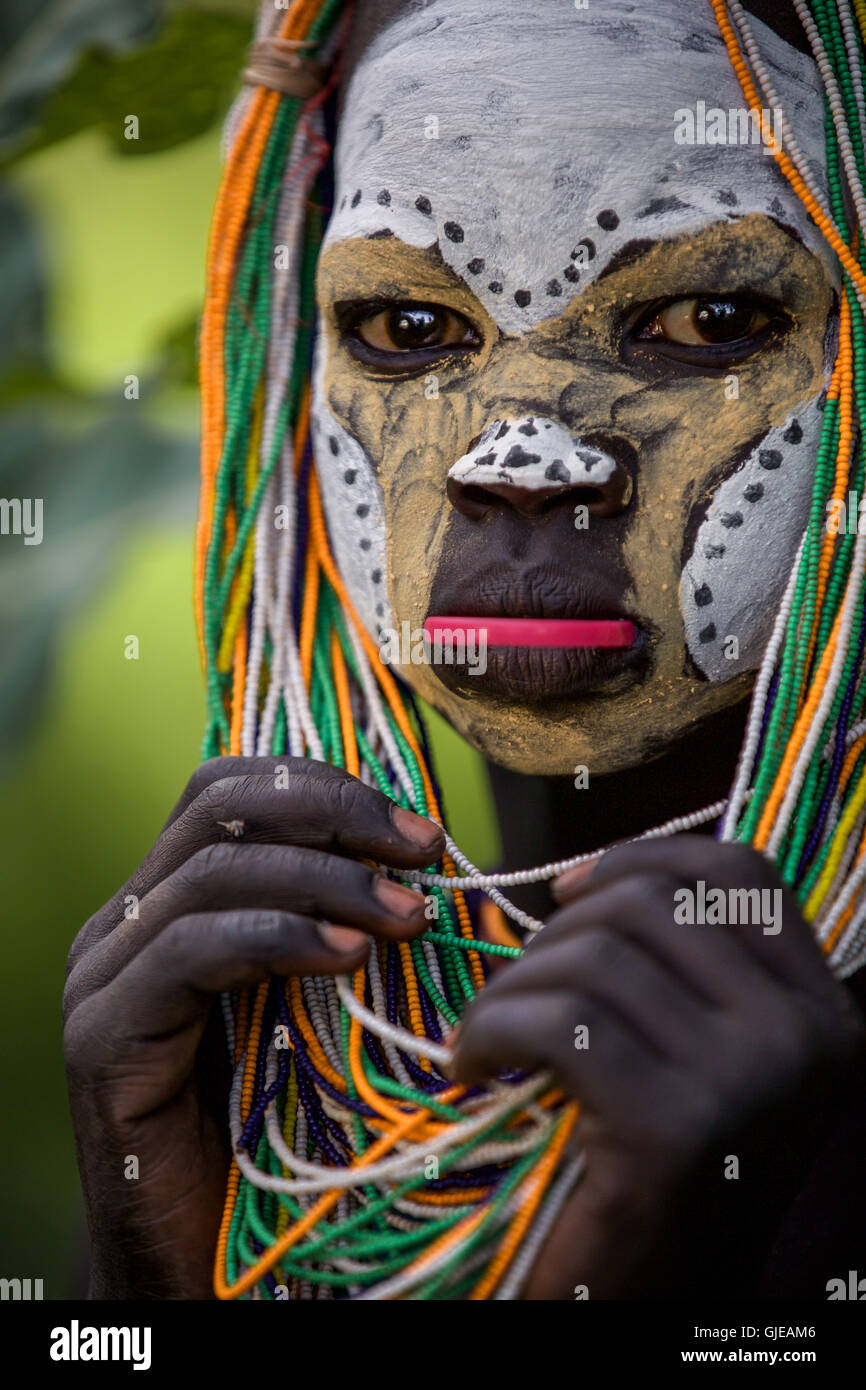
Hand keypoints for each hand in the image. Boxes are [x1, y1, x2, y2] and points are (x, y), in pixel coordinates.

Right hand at [63, 755, 442, 1298]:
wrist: (204, 1259)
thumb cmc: (276, 1126)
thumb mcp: (316, 1002)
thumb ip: (340, 924)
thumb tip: (429, 861)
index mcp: (172, 899)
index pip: (235, 789)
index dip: (330, 788)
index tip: (425, 833)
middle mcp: (128, 921)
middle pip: (221, 809)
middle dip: (336, 817)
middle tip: (425, 856)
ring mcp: (106, 974)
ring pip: (213, 873)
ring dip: (327, 880)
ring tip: (408, 917)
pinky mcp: (103, 1036)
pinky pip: (191, 951)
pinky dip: (279, 938)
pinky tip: (348, 957)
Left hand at [450, 836, 864, 1298]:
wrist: (644, 1306)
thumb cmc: (655, 1172)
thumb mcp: (703, 1056)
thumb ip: (683, 968)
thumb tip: (590, 877)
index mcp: (823, 1012)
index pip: (743, 872)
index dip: (643, 858)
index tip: (569, 891)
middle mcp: (806, 1039)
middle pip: (653, 904)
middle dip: (556, 933)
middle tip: (517, 993)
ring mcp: (750, 1081)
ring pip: (595, 956)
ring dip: (511, 986)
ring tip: (489, 1036)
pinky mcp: (675, 1127)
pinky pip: (558, 1019)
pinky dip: (492, 1028)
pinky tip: (475, 1066)